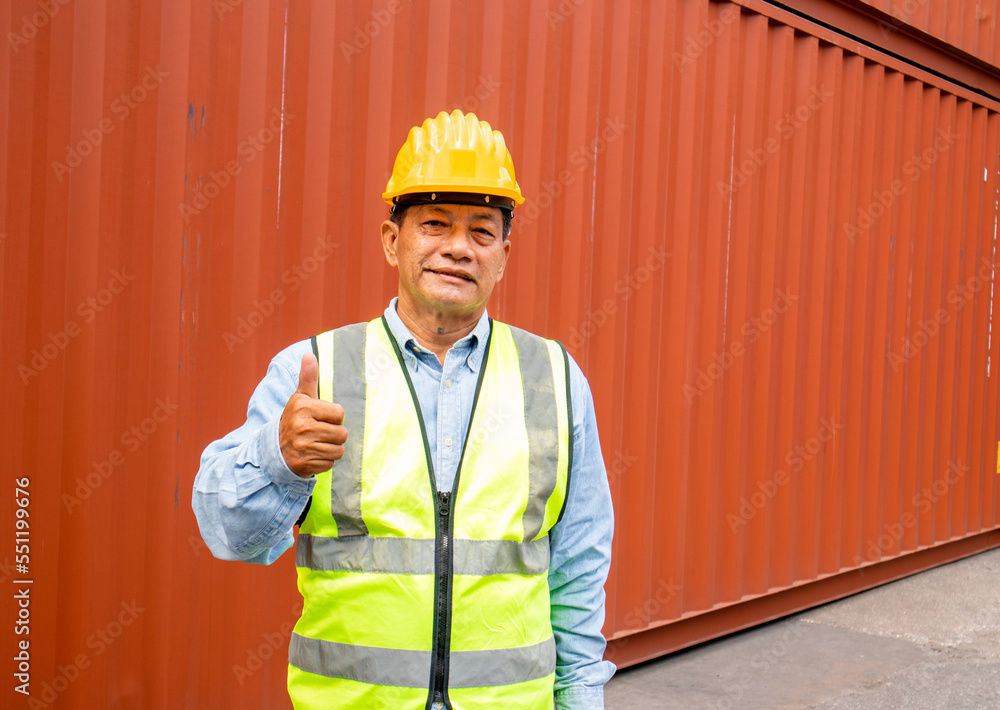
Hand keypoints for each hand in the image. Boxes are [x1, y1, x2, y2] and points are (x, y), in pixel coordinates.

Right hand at [279, 353, 347, 477]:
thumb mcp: (300, 398)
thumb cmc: (294, 420)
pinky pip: (331, 463)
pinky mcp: (306, 464)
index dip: (333, 417)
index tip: (320, 418)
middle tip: (318, 432)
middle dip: (334, 434)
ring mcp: (303, 447)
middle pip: (342, 433)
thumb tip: (309, 354)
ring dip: (331, 448)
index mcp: (303, 407)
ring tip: (316, 443)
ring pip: (339, 449)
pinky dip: (324, 461)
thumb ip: (308, 378)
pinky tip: (313, 455)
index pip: (340, 413)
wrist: (274, 449)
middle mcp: (302, 426)